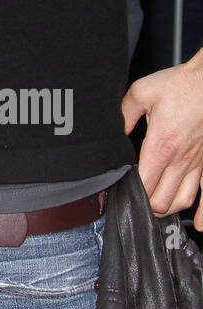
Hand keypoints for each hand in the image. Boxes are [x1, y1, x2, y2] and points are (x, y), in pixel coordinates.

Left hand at [123, 48, 202, 227]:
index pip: (142, 184)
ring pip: (182, 201)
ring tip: (156, 208)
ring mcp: (198, 164)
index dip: (130, 192)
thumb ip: (125, 113)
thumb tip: (115, 130)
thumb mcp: (143, 92)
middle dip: (146, 205)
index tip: (121, 190)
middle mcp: (180, 160)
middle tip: (136, 201)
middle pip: (161, 200)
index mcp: (160, 145)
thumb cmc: (182, 85)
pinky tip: (198, 224)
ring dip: (167, 209)